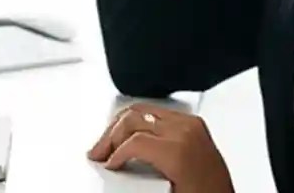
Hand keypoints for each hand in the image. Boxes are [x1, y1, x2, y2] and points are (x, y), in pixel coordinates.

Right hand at [87, 103, 233, 192]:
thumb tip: (116, 170)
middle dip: (111, 135)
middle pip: (134, 118)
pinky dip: (140, 121)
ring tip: (110, 142)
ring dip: (122, 125)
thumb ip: (138, 177)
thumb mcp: (166, 192)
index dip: (113, 152)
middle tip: (99, 152)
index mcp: (178, 151)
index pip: (133, 140)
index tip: (106, 164)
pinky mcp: (194, 123)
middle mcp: (185, 131)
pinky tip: (131, 135)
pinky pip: (158, 112)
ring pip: (143, 110)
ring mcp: (191, 124)